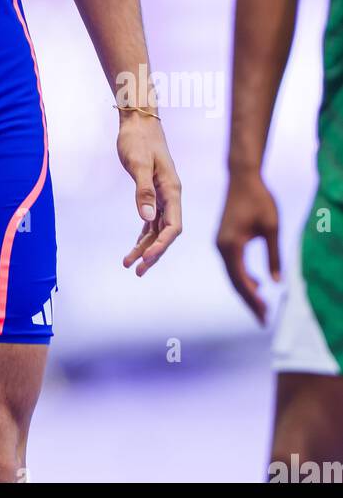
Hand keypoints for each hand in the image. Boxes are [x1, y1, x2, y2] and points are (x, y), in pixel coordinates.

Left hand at [117, 112, 182, 275]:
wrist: (138, 119)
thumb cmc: (138, 139)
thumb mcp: (139, 164)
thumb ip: (144, 191)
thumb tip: (147, 219)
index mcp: (173, 190)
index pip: (173, 226)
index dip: (161, 246)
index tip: (146, 259)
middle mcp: (171, 195)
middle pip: (166, 232)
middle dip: (153, 253)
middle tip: (136, 271)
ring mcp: (163, 194)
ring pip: (157, 228)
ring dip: (145, 247)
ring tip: (129, 265)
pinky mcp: (152, 191)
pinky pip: (151, 220)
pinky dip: (143, 234)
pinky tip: (135, 246)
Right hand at [215, 172, 279, 324]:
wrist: (242, 177)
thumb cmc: (259, 200)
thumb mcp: (272, 228)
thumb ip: (274, 256)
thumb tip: (276, 283)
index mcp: (231, 245)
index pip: (241, 281)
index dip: (253, 300)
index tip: (265, 315)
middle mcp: (221, 246)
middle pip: (234, 281)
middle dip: (249, 301)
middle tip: (264, 320)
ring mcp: (220, 243)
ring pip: (232, 274)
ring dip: (246, 291)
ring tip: (262, 307)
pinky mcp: (223, 239)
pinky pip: (232, 265)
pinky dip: (242, 277)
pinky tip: (257, 283)